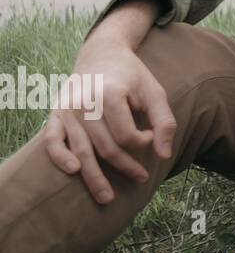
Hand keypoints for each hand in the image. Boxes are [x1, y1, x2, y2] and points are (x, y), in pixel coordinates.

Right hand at [43, 0, 176, 204]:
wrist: (102, 54)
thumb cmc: (132, 76)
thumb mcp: (155, 92)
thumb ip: (164, 122)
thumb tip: (165, 155)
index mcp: (111, 94)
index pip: (127, 135)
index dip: (142, 142)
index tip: (149, 136)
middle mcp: (85, 103)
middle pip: (105, 147)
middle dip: (125, 167)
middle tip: (142, 178)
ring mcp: (67, 109)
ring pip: (81, 150)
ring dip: (94, 177)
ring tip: (107, 198)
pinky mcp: (55, 114)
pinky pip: (51, 140)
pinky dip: (59, 157)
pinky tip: (74, 171)